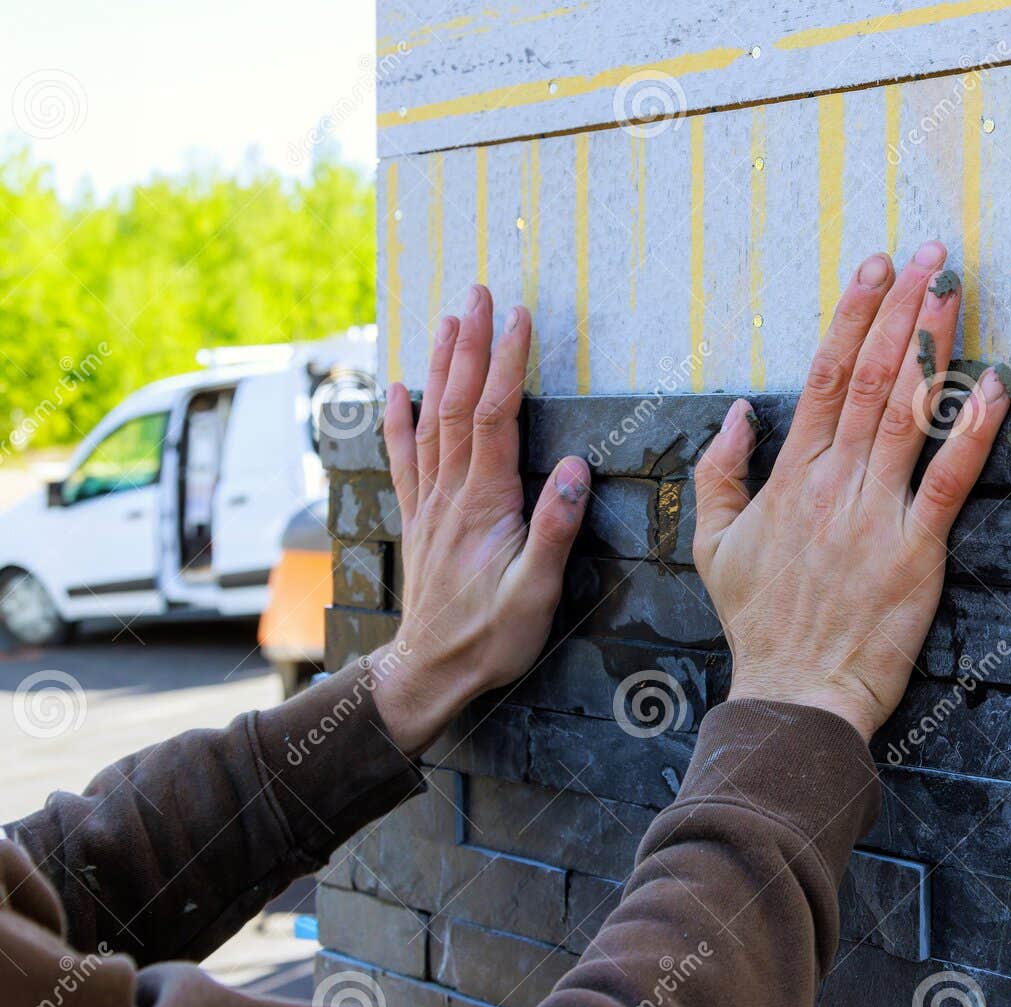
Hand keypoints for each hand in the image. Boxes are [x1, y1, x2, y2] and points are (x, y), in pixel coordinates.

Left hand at [370, 284, 590, 755]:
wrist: (430, 670)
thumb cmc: (490, 638)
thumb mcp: (536, 593)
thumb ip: (555, 530)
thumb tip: (577, 468)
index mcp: (484, 505)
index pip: (495, 418)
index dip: (507, 364)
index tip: (520, 319)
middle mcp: (450, 494)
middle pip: (459, 404)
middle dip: (472, 345)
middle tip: (480, 294)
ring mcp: (429, 503)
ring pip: (430, 420)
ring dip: (441, 366)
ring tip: (448, 320)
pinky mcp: (419, 518)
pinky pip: (404, 457)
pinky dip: (397, 418)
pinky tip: (396, 388)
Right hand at [692, 241, 1009, 739]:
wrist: (794, 690)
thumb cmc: (759, 621)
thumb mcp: (713, 544)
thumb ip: (719, 474)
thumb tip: (737, 414)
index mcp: (791, 476)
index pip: (825, 376)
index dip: (853, 316)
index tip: (875, 269)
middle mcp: (834, 483)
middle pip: (873, 378)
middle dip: (902, 309)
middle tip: (929, 254)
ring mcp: (876, 515)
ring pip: (907, 413)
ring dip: (934, 347)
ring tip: (954, 292)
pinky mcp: (915, 552)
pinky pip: (947, 481)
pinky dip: (970, 432)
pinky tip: (992, 386)